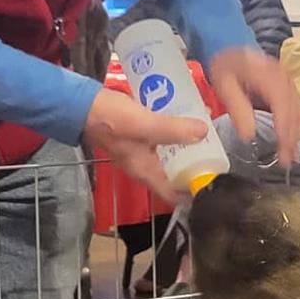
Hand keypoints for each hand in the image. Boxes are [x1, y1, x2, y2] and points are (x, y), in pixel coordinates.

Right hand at [82, 87, 207, 201]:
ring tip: (207, 130)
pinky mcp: (139, 136)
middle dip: (196, 163)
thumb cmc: (110, 119)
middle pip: (176, 172)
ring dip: (187, 144)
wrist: (82, 104)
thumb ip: (173, 130)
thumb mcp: (145, 124)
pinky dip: (175, 130)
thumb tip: (204, 133)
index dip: (194, 193)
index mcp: (146, 172)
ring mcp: (141, 151)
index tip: (215, 183)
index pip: (173, 194)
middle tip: (217, 151)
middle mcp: (145, 165)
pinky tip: (186, 115)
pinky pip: (163, 138)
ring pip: (171, 153)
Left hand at [209, 46, 299, 165]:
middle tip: (287, 161)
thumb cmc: (226, 63)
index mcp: (269, 77)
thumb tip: (249, 135)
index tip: (283, 152)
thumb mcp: (225, 85)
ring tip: (291, 156)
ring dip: (297, 135)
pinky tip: (291, 139)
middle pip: (295, 113)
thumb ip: (238, 109)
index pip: (283, 108)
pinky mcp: (287, 86)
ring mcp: (288, 82)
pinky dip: (296, 126)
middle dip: (292, 139)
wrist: (229, 42)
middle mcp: (284, 79)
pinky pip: (297, 108)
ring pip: (299, 112)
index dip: (285, 132)